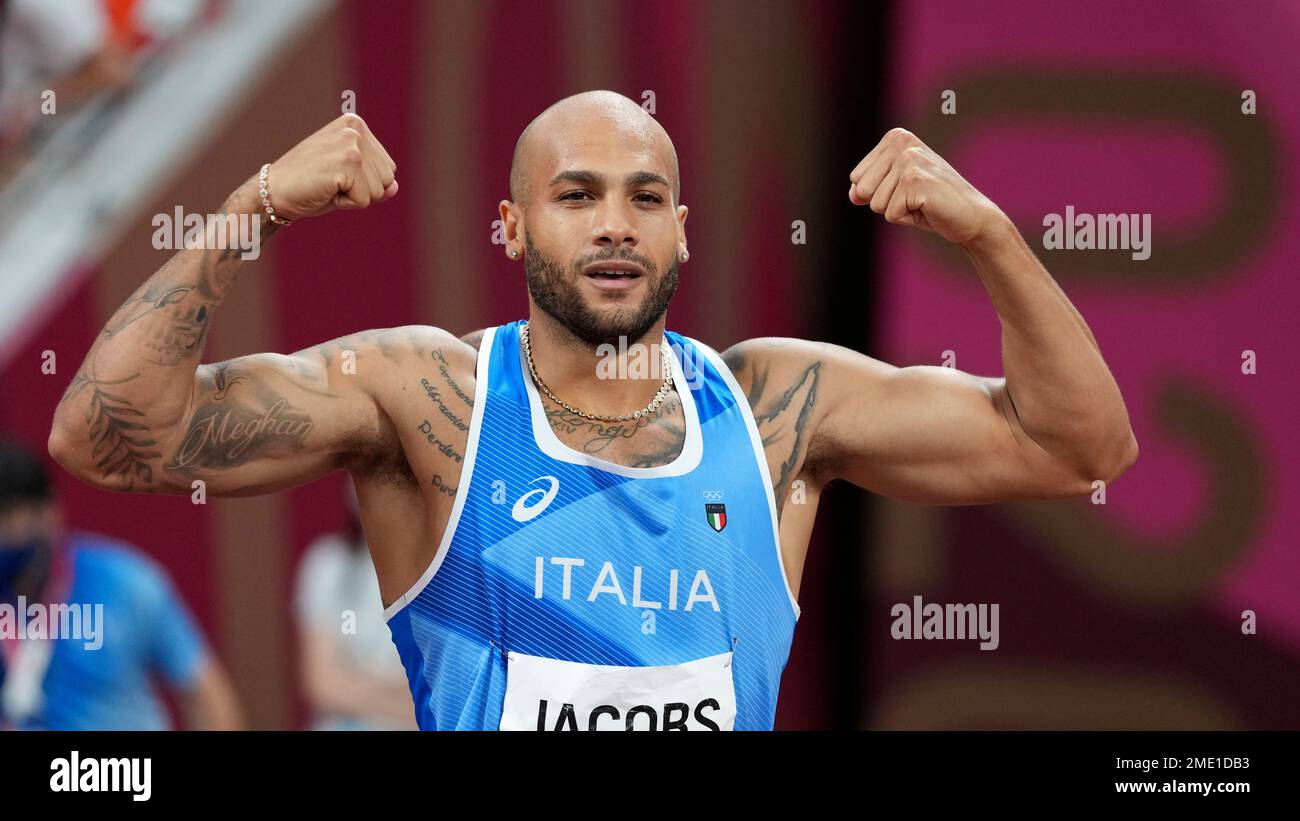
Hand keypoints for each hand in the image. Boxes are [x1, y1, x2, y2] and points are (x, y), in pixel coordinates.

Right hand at [256, 113, 397, 220]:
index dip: (363, 182)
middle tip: (330, 181)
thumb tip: (394, 187)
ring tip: (327, 184)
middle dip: (362, 190)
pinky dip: (344, 204)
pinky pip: (363, 201)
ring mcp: (351, 144)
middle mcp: (355, 129)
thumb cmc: (309, 184)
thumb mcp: (347, 179)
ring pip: (379, 191)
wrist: (272, 190)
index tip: (335, 174)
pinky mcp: (347, 163)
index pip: (387, 168)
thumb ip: (374, 179)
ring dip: (353, 197)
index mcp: (355, 124)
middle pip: (387, 179)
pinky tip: (324, 190)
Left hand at [848, 128, 1002, 243]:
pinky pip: (891, 215)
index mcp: (896, 137)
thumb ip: (869, 188)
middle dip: (885, 203)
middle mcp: (902, 143)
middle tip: (914, 198)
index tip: (906, 189)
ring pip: (876, 204)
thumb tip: (853, 194)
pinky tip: (928, 209)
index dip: (879, 193)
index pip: (856, 178)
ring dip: (898, 211)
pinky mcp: (916, 182)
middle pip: (862, 190)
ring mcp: (910, 161)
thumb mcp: (895, 190)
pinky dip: (908, 220)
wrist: (972, 216)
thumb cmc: (931, 203)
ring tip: (922, 203)